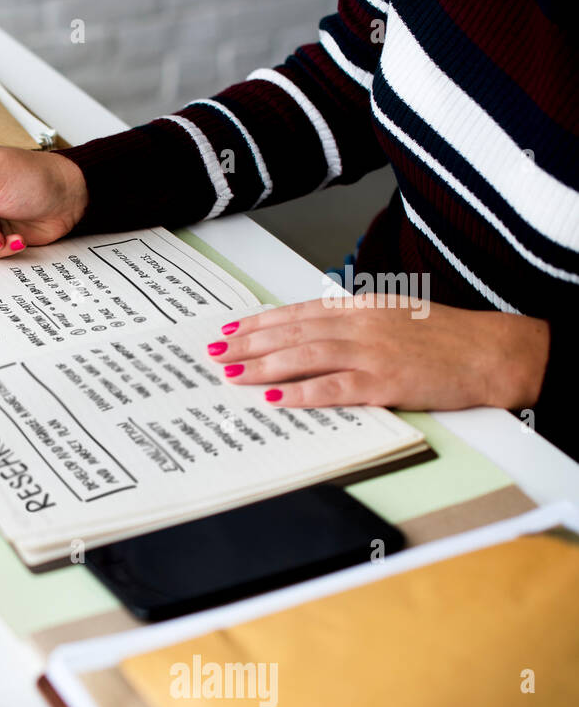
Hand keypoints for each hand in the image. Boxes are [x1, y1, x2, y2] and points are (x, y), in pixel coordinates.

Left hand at [208, 295, 550, 410]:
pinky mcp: (385, 381)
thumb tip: (312, 331)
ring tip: (231, 372)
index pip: (298, 313)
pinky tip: (274, 398)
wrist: (492, 352)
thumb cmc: (445, 338)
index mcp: (362, 308)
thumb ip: (353, 322)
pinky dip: (301, 392)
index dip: (259, 322)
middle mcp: (361, 324)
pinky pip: (334, 387)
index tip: (229, 329)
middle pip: (292, 332)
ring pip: (305, 355)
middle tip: (214, 352)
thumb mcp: (394, 316)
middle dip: (248, 342)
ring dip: (263, 365)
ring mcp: (372, 352)